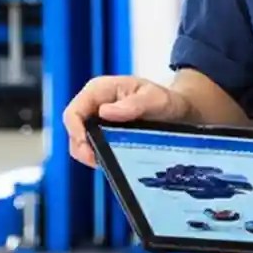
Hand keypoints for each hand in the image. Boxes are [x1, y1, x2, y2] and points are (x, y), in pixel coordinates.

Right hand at [63, 75, 193, 167]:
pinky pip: (93, 149)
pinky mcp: (103, 135)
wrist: (178, 112)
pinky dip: (99, 157)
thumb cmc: (166, 100)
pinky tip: (113, 161)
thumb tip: (105, 112)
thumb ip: (134, 105)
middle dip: (82, 148)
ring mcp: (97, 121)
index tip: (88, 148)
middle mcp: (94, 105)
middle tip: (98, 161)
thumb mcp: (155, 99)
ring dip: (90, 155)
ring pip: (80, 143)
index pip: (74, 112)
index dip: (75, 131)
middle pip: (73, 130)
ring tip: (108, 162)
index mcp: (100, 90)